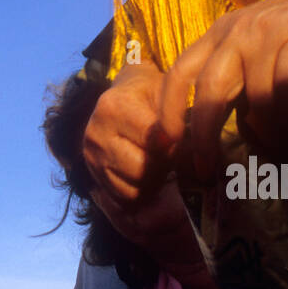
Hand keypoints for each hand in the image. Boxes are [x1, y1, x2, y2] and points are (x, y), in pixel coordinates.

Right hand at [82, 62, 172, 205]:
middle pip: (142, 170)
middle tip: (171, 153)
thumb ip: (177, 116)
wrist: (122, 96)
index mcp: (114, 108)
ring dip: (154, 180)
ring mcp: (91, 157)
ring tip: (160, 161)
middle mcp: (96, 134)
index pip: (153, 142)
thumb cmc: (150, 93)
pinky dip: (141, 190)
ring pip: (134, 188)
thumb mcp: (166, 91)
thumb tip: (196, 149)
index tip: (181, 138)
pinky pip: (124, 197)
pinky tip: (147, 172)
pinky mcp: (93, 175)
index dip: (174, 144)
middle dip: (164, 165)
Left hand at [159, 0, 287, 177]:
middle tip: (207, 167)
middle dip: (205, 134)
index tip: (166, 145)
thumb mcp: (250, 45)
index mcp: (218, 35)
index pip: (180, 73)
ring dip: (269, 127)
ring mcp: (270, 31)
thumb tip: (211, 135)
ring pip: (259, 94)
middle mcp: (238, 31)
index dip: (168, 111)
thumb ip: (233, 78)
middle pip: (210, 89)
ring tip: (277, 143)